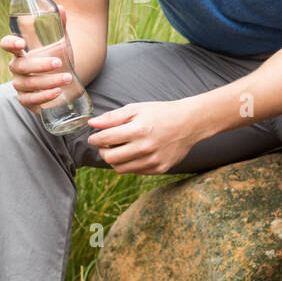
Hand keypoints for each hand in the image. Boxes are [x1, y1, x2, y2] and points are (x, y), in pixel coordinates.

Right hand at [1, 3, 72, 114]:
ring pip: (28, 84)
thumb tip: (61, 7)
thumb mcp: (60, 42)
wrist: (64, 81)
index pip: (7, 44)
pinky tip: (57, 92)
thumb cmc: (58, 58)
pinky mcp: (26, 100)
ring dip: (48, 81)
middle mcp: (17, 68)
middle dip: (40, 65)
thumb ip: (60, 26)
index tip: (22, 42)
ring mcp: (20, 85)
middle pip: (21, 66)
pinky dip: (44, 96)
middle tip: (59, 62)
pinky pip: (30, 100)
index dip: (10, 43)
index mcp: (21, 51)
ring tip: (67, 78)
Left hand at [85, 98, 202, 174]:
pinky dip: (129, 164)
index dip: (95, 139)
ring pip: (120, 169)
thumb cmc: (161, 113)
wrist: (189, 123)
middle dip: (102, 151)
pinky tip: (132, 154)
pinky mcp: (160, 169)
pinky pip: (135, 172)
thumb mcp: (137, 108)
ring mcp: (153, 160)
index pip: (106, 139)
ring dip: (113, 160)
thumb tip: (92, 123)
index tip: (93, 138)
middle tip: (104, 145)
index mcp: (138, 129)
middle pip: (110, 158)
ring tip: (117, 150)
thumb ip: (113, 117)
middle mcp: (145, 147)